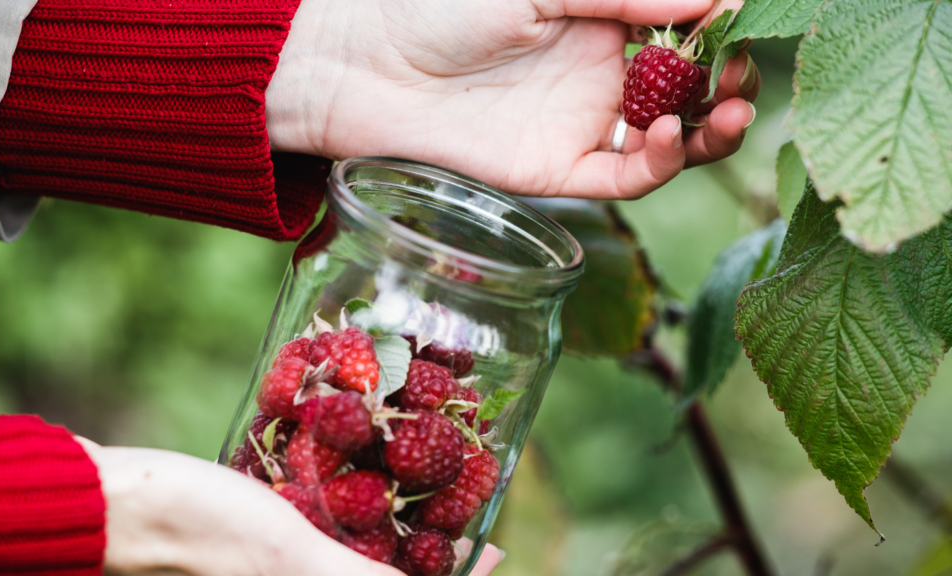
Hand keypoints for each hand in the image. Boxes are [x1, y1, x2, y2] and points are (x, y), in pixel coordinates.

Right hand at [76, 440, 503, 575]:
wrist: (107, 505)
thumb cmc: (193, 533)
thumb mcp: (288, 557)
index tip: (496, 551)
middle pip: (381, 570)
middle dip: (427, 546)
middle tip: (467, 506)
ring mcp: (278, 568)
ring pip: (353, 549)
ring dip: (393, 520)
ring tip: (427, 475)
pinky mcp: (259, 543)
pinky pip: (319, 529)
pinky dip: (348, 505)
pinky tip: (363, 466)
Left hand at [267, 0, 759, 199]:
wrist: (367, 65)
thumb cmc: (442, 5)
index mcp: (605, 19)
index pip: (689, 29)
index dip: (728, 31)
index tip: (754, 22)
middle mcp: (604, 74)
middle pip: (693, 90)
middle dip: (730, 85)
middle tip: (743, 78)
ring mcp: (585, 125)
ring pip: (673, 140)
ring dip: (711, 131)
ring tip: (726, 111)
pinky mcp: (560, 170)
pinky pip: (627, 177)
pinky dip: (660, 163)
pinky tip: (669, 137)